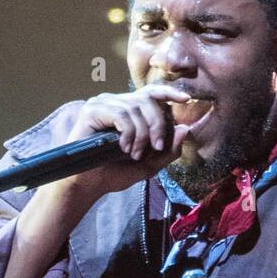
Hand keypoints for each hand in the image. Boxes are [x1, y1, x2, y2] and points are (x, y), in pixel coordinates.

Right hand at [57, 83, 202, 204]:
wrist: (90, 184)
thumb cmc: (115, 173)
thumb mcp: (149, 164)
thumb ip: (168, 150)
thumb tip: (185, 129)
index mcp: (129, 110)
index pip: (152, 93)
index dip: (169, 93)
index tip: (186, 99)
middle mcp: (115, 101)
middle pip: (147, 99)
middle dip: (157, 125)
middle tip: (156, 148)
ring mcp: (102, 103)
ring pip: (135, 108)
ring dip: (141, 135)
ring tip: (133, 154)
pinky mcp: (92, 110)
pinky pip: (121, 114)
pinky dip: (128, 133)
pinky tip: (123, 148)